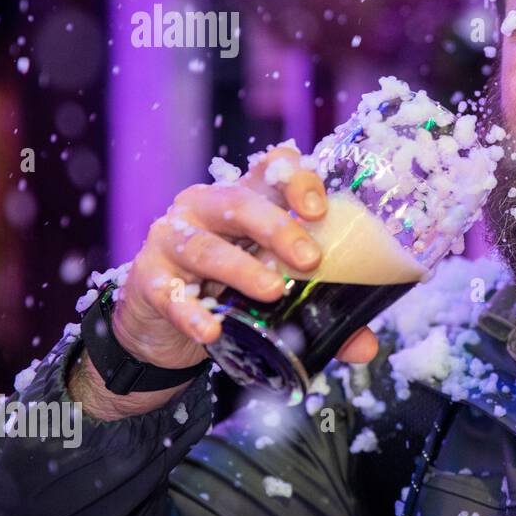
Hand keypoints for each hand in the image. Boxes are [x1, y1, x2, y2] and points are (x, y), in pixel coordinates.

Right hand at [108, 145, 378, 369]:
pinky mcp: (149, 279)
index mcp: (247, 200)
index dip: (297, 180)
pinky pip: (169, 293)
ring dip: (241, 268)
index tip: (320, 210)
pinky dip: (191, 313)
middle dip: (277, 227)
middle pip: (239, 200)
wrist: (163, 327)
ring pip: (204, 245)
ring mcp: (172, 240)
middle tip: (310, 259)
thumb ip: (320, 313)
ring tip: (272, 291)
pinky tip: (211, 330)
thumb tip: (366, 346)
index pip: (272, 168)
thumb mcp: (276, 293)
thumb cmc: (230, 292)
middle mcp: (207, 209)